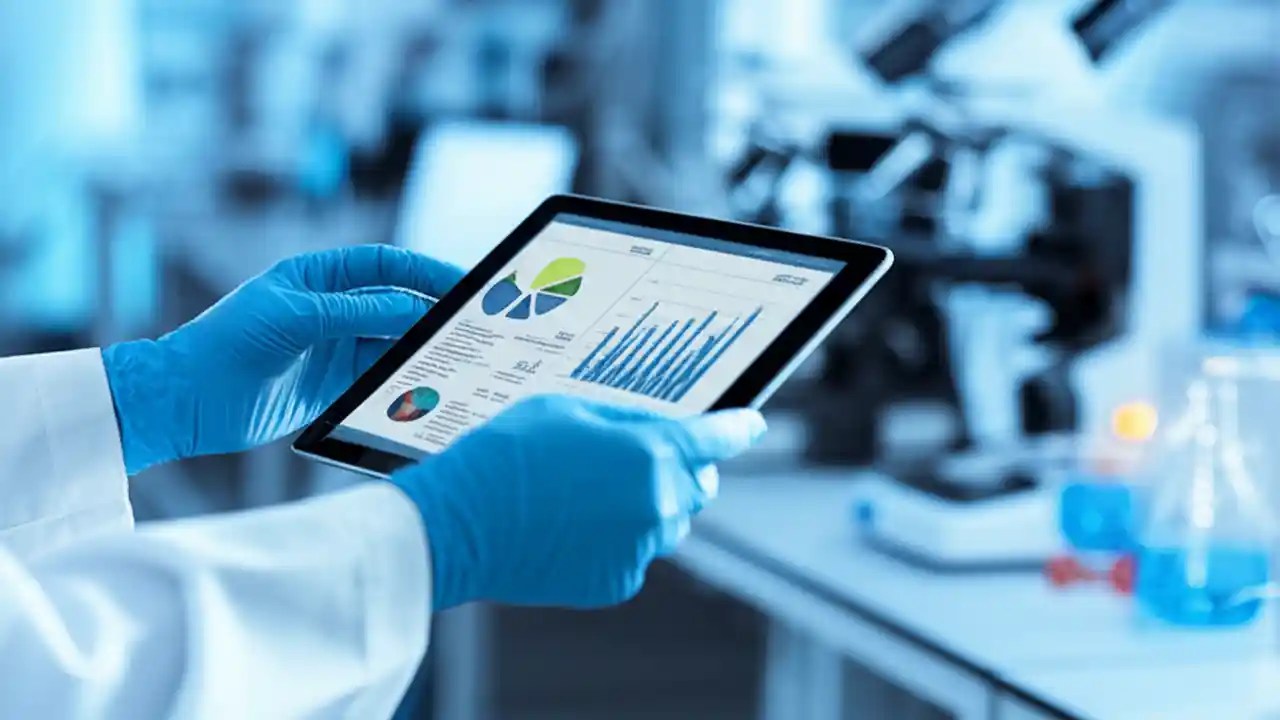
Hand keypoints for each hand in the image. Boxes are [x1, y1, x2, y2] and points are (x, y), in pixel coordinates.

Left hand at [103, 245, 462, 473]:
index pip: (385, 265)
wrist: (187, 400)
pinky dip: (403, 379)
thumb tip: (412, 310)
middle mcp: (331, 308)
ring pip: (393, 343)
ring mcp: (334, 347)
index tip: (460, 281)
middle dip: (433, 311)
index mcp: (318, 276)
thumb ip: (356, 312)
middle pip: (396, 304)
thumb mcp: (294, 317)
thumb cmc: (226, 343)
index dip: (424, 270)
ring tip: (457, 356)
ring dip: (421, 349)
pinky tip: (425, 383)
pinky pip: (379, 377)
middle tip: (471, 322)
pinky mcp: (333, 385)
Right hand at [389, 395, 765, 609]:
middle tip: (631, 458)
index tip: (751, 424)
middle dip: (679, 468)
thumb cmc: (507, 456)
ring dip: (647, 505)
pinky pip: (636, 553)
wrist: (461, 523)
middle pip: (698, 484)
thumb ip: (628, 418)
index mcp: (651, 453)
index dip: (739, 428)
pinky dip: (617, 539)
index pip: (717, 438)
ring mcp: (640, 547)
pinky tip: (573, 525)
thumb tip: (660, 426)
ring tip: (588, 494)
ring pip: (667, 522)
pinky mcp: (617, 580)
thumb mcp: (569, 410)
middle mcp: (657, 503)